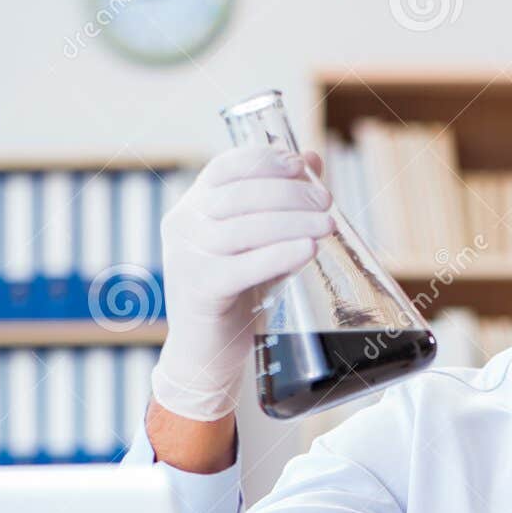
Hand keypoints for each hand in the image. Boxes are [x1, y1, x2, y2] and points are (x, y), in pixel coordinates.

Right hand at [150, 146, 333, 421]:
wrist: (206, 353)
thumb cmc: (237, 293)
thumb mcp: (257, 242)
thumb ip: (279, 203)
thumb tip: (312, 160)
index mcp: (194, 205)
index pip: (226, 167)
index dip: (265, 160)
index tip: (301, 167)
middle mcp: (184, 224)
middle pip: (240, 194)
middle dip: (290, 194)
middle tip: (326, 202)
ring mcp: (187, 257)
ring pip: (244, 227)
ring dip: (292, 222)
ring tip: (327, 225)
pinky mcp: (199, 289)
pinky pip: (242, 266)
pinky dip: (278, 255)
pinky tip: (306, 251)